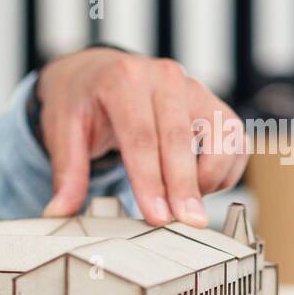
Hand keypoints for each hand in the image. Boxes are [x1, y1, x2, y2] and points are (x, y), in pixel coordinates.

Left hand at [37, 47, 244, 226]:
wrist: (98, 71)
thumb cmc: (82, 101)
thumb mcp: (62, 130)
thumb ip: (67, 172)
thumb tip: (58, 211)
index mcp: (123, 80)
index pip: (141, 137)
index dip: (151, 180)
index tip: (157, 216)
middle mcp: (164, 78)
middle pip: (180, 138)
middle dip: (185, 186)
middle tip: (187, 223)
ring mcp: (194, 87)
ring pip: (220, 135)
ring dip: (210, 176)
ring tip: (184, 204)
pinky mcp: (213, 103)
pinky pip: (235, 139)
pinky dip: (226, 168)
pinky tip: (201, 187)